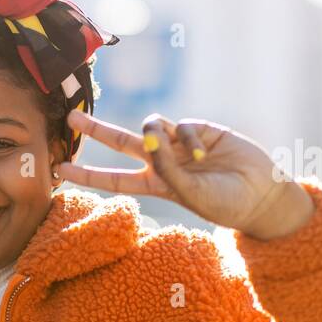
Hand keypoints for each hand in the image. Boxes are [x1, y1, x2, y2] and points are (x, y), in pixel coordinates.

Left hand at [57, 111, 313, 239]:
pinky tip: (203, 153)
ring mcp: (180, 144)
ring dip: (155, 134)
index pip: (114, 179)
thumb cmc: (226, 204)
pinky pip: (181, 125)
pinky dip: (188, 138)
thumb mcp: (191, 195)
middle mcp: (163, 162)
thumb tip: (150, 139)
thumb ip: (168, 169)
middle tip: (71, 117)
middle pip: (121, 142)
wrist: (262, 194)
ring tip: (175, 150)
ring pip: (151, 126)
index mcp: (156, 185)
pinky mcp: (200, 129)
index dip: (87, 173)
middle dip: (96, 130)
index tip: (59, 169)